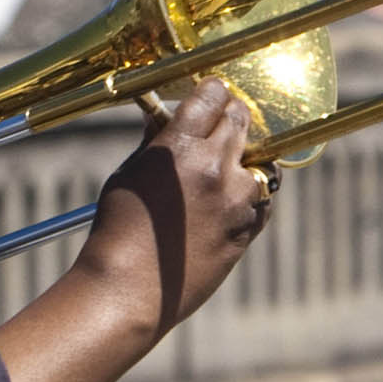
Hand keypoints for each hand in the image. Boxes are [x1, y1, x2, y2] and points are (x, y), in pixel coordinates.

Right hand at [72, 77, 270, 341]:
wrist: (130, 291)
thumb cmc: (118, 232)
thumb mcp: (129, 176)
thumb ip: (154, 142)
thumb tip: (161, 116)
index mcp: (179, 147)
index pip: (211, 96)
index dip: (211, 91)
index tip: (211, 92)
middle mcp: (215, 168)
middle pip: (240, 119)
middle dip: (230, 115)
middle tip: (221, 119)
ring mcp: (237, 200)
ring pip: (260, 160)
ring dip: (244, 158)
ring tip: (225, 168)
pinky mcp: (248, 229)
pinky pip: (264, 198)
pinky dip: (252, 193)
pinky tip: (230, 200)